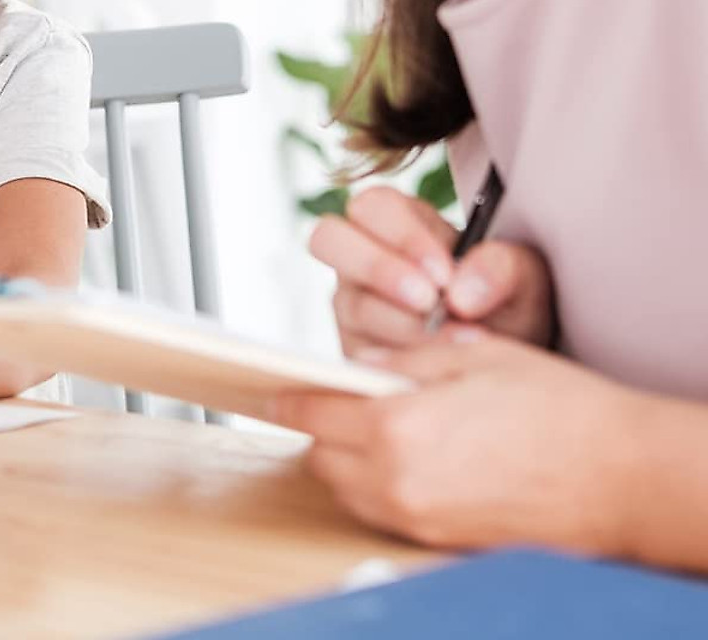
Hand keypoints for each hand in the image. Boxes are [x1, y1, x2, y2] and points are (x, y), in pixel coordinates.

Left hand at [272, 331, 639, 553]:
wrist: (622, 475)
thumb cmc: (554, 406)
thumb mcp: (471, 355)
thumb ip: (401, 362)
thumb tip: (357, 367)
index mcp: (397, 429)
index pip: (314, 415)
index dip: (290, 399)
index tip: (274, 390)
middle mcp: (399, 483)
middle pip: (323, 457)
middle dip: (319, 427)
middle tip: (332, 399)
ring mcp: (420, 519)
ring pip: (348, 490)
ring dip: (345, 458)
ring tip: (370, 425)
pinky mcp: (442, 540)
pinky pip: (383, 511)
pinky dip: (375, 484)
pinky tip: (403, 455)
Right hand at [310, 186, 554, 354]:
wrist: (507, 359)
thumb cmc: (508, 305)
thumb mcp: (523, 279)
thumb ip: (501, 268)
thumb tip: (461, 294)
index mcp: (397, 220)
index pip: (372, 206)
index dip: (401, 237)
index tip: (444, 275)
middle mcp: (362, 256)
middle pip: (329, 238)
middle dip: (378, 269)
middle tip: (428, 302)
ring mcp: (352, 303)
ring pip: (350, 303)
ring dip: (404, 325)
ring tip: (458, 341)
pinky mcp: (353, 351)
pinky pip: (359, 354)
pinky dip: (402, 362)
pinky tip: (440, 368)